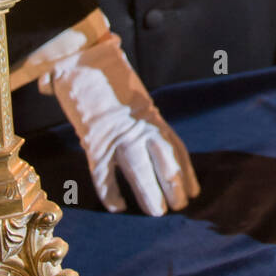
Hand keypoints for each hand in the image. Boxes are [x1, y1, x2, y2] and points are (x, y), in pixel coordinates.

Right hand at [39, 32, 199, 214]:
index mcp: (152, 116)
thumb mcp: (138, 99)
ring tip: (156, 213)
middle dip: (172, 187)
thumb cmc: (111, 81)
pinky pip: (103, 174)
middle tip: (178, 207)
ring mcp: (116, 136)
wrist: (83, 63)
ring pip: (137, 171)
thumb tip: (161, 150)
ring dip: (148, 193)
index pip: (175, 150)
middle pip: (162, 162)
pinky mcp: (93, 143)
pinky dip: (110, 193)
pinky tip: (118, 207)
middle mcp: (138, 127)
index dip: (185, 174)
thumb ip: (147, 122)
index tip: (193, 193)